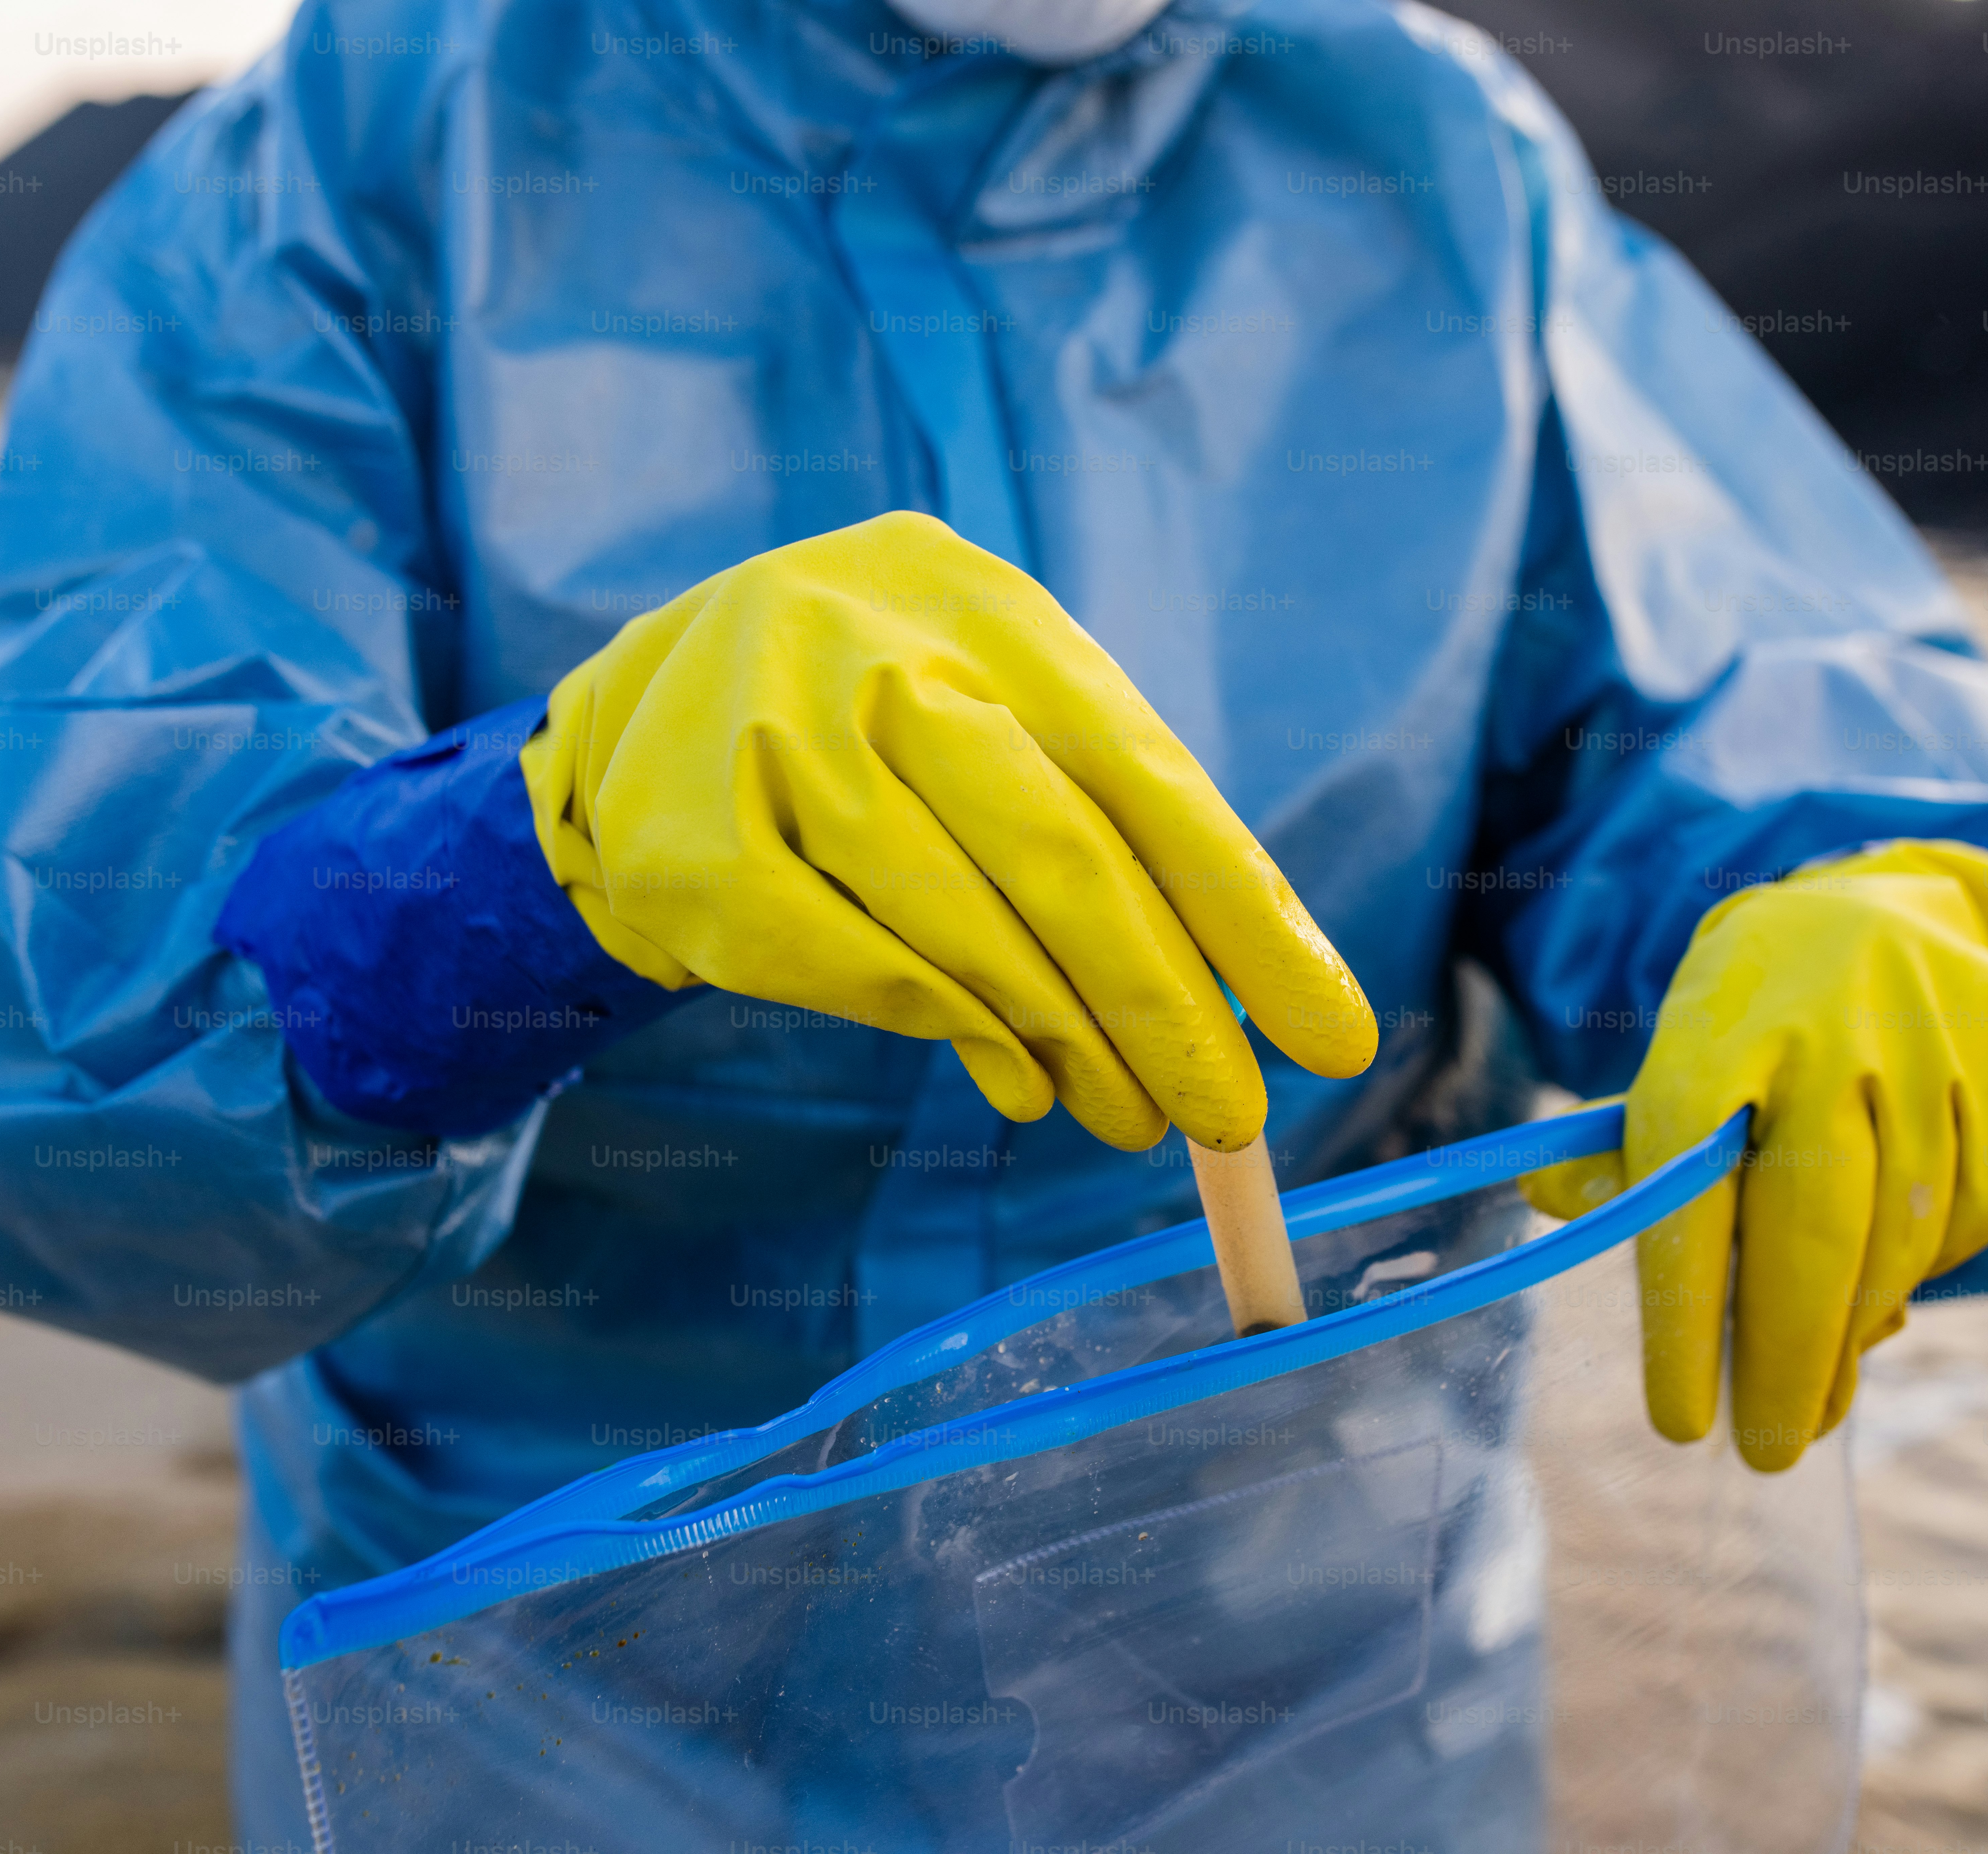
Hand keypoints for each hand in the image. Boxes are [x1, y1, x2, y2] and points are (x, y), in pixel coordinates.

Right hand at [520, 512, 1376, 1151]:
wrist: (652, 695)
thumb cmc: (885, 711)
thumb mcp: (1001, 702)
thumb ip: (1110, 817)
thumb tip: (1251, 985)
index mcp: (987, 607)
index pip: (1147, 776)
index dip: (1247, 914)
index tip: (1335, 1033)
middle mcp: (881, 660)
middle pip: (1062, 857)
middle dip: (1168, 1007)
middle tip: (1237, 1116)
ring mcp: (778, 751)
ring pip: (967, 929)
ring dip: (1076, 1045)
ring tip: (1136, 1116)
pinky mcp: (702, 854)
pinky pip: (866, 973)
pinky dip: (963, 1038)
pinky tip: (1025, 1081)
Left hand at [1520, 840, 1987, 1469]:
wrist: (1897, 913)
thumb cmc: (1765, 1027)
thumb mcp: (1684, 1064)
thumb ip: (1630, 1153)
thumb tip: (1551, 1208)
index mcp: (1722, 1028)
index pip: (1690, 1189)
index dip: (1686, 1315)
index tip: (1683, 1422)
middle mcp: (1835, 1028)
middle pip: (1810, 1230)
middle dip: (1786, 1362)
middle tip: (1768, 1452)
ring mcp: (1948, 1046)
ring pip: (1904, 1243)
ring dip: (1855, 1333)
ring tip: (1819, 1389)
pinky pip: (1984, 1217)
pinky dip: (1937, 1262)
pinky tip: (1901, 1262)